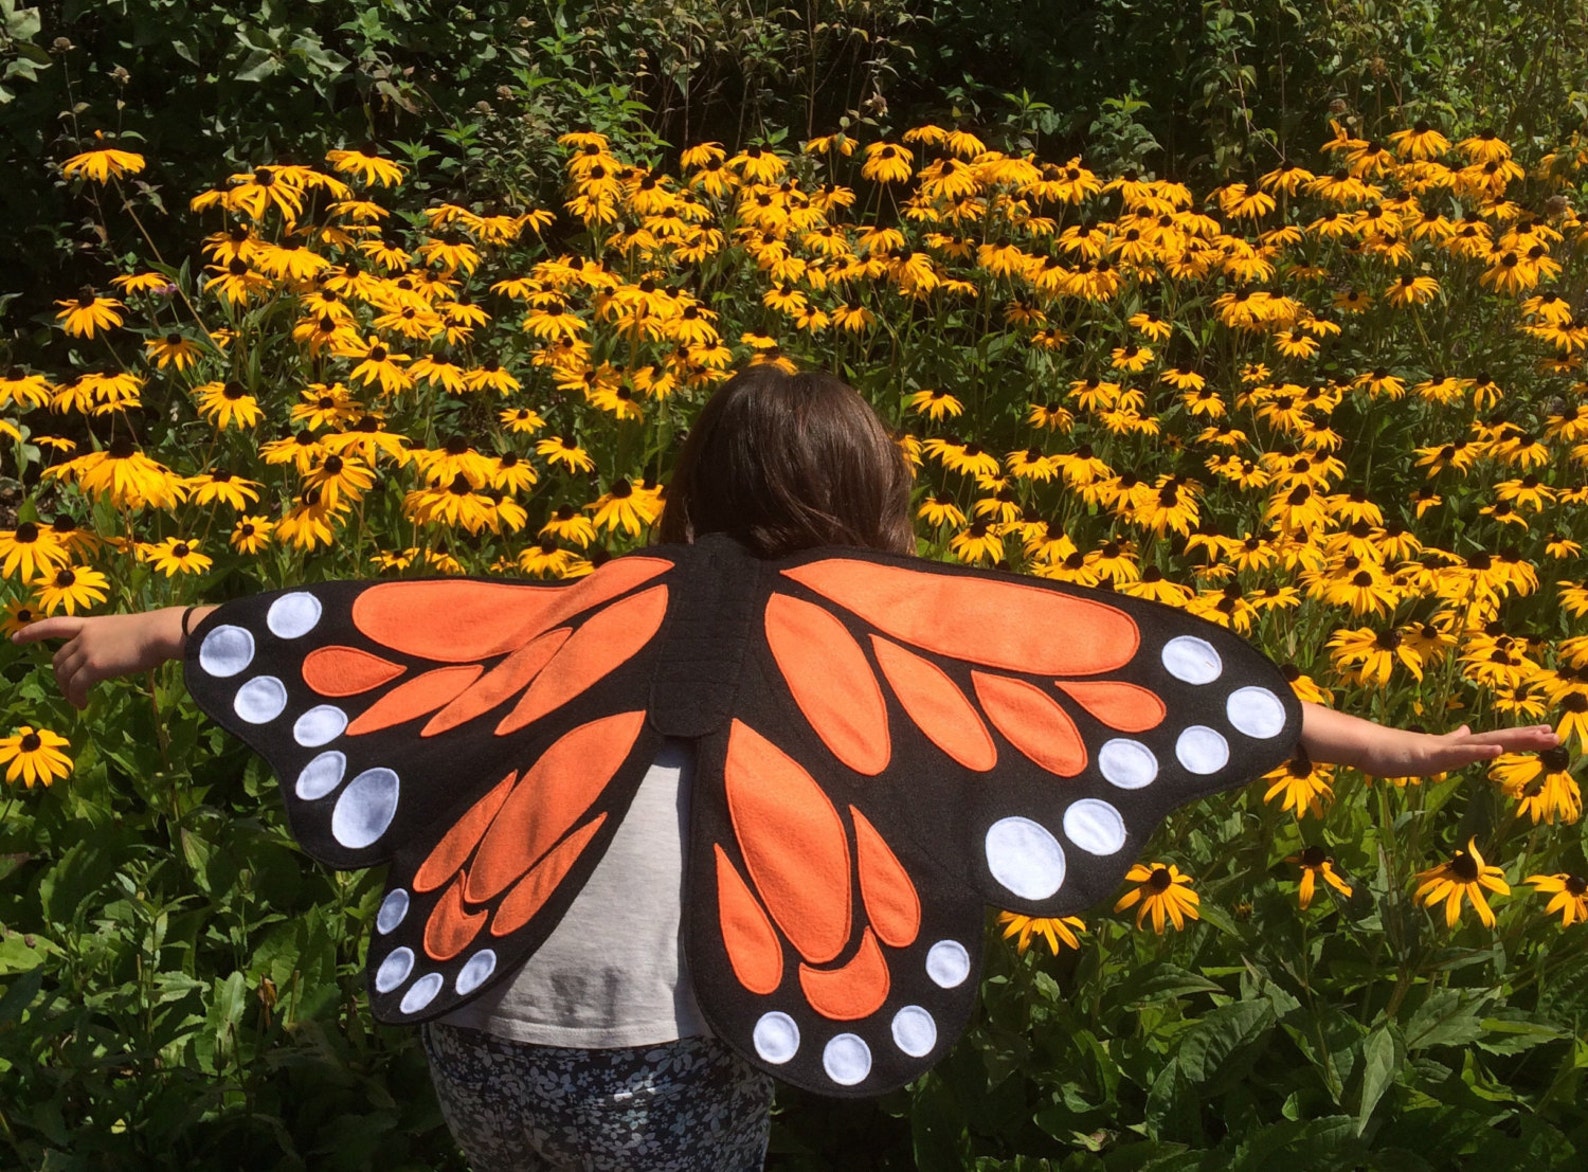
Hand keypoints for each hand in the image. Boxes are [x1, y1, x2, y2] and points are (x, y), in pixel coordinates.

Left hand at [11, 607, 197, 709]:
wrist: (161, 632)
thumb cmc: (156, 630)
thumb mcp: (128, 630)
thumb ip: (116, 640)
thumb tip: (123, 652)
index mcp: (92, 623)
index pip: (55, 624)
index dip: (33, 631)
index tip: (15, 638)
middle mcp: (84, 636)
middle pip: (58, 658)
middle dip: (59, 675)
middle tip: (68, 688)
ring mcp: (87, 651)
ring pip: (64, 674)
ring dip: (68, 690)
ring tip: (77, 701)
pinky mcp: (94, 667)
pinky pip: (76, 686)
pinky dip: (77, 697)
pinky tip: (83, 704)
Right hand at [1300, 702, 1559, 777]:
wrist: (1367, 746)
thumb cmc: (1393, 750)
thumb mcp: (1428, 749)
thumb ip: (1449, 741)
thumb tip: (1466, 731)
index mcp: (1455, 746)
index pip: (1493, 740)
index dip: (1519, 737)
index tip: (1545, 733)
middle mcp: (1455, 744)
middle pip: (1497, 739)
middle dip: (1527, 738)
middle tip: (1556, 735)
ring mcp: (1444, 749)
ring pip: (1485, 744)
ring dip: (1513, 741)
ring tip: (1539, 739)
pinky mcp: (1431, 755)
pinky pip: (1459, 754)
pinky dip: (1479, 752)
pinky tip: (1497, 751)